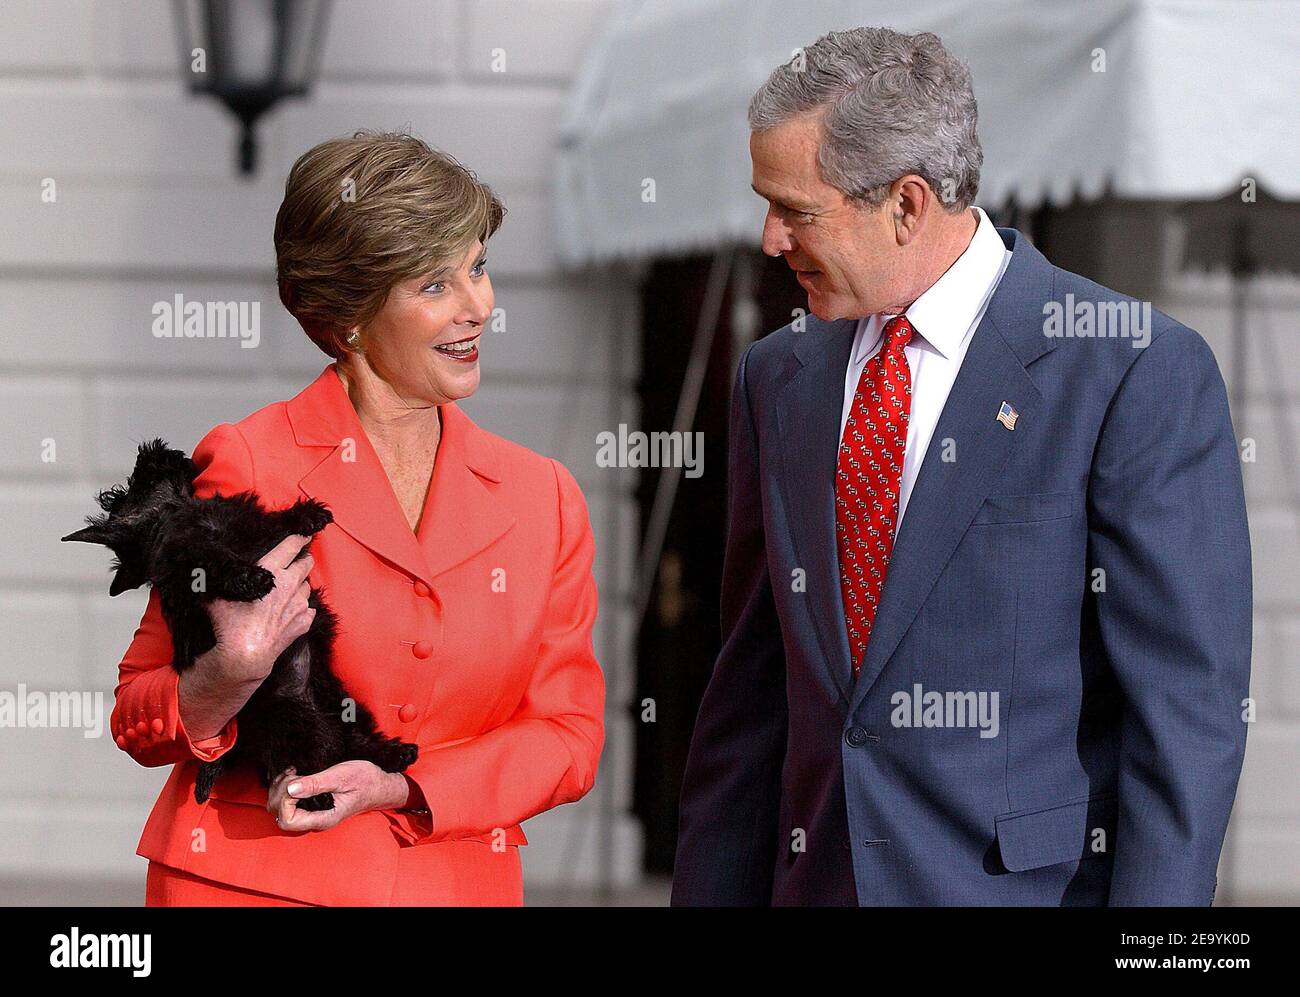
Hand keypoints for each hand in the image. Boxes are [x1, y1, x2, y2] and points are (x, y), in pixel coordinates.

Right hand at [205, 533, 317, 684]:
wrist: (245, 656)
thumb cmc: (230, 625)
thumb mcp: (216, 599)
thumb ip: (215, 583)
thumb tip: (200, 573)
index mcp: (271, 572)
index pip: (291, 547)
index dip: (299, 539)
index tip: (303, 535)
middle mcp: (290, 585)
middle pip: (306, 563)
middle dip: (303, 560)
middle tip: (296, 561)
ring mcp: (299, 604)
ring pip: (307, 586)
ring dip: (300, 586)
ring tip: (286, 591)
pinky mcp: (304, 621)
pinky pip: (308, 608)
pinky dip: (301, 608)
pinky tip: (289, 611)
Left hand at [267, 761, 410, 833]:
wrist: (380, 785)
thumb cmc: (366, 781)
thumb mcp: (342, 777)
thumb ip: (317, 784)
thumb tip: (291, 789)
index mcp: (323, 818)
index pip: (288, 820)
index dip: (285, 800)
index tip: (296, 781)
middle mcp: (315, 819)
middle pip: (279, 815)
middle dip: (280, 792)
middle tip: (293, 773)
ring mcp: (312, 813)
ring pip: (280, 808)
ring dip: (281, 789)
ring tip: (293, 772)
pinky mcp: (311, 806)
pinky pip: (288, 802)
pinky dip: (285, 787)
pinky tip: (294, 775)